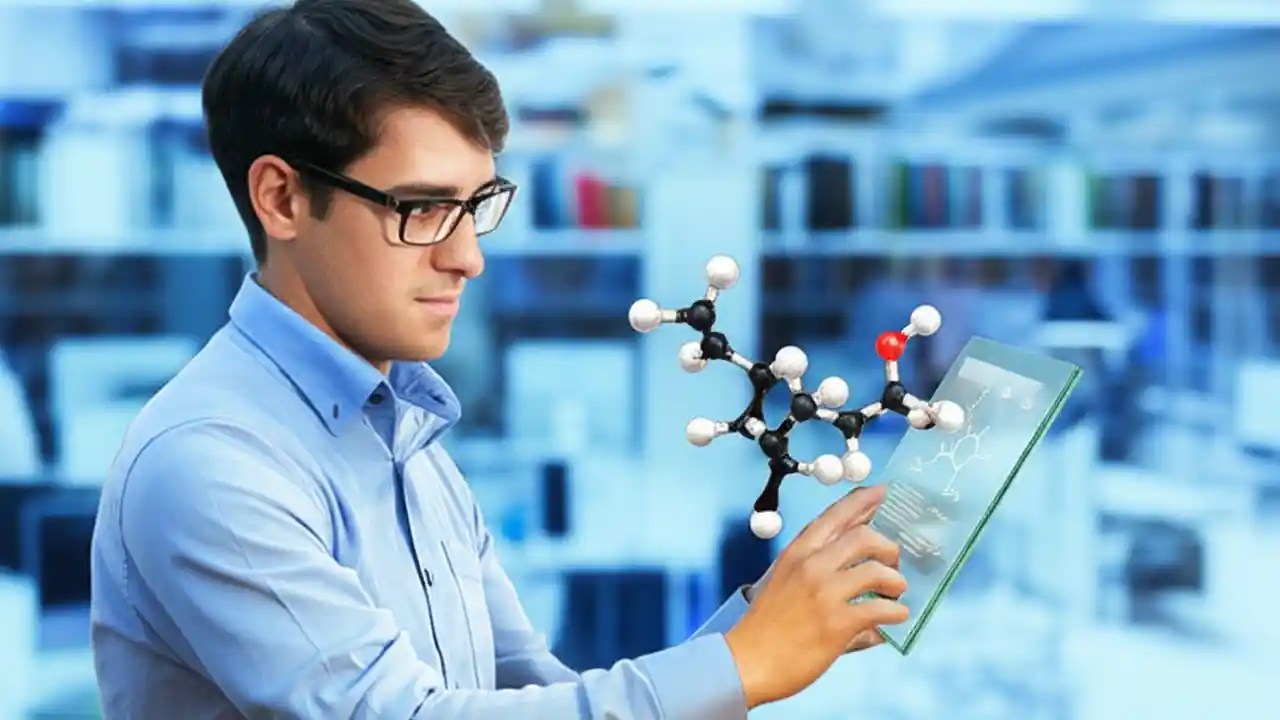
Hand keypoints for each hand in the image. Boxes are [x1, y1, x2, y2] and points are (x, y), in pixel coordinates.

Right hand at [724, 485, 908, 708]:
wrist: (746, 661)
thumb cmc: (764, 626)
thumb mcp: (782, 581)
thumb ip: (813, 567)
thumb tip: (852, 564)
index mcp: (797, 553)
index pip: (835, 516)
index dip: (863, 500)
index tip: (883, 492)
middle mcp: (811, 566)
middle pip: (865, 537)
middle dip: (888, 547)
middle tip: (894, 562)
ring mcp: (825, 593)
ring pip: (878, 571)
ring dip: (896, 582)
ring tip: (896, 594)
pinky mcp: (837, 624)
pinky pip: (882, 610)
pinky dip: (896, 614)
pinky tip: (894, 619)